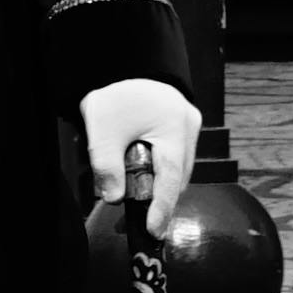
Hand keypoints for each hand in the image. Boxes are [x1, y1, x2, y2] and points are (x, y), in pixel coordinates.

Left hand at [83, 78, 202, 225]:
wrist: (122, 61)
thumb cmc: (113, 94)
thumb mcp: (102, 131)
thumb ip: (106, 166)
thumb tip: (114, 199)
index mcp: (172, 128)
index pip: (170, 178)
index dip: (162, 208)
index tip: (153, 231)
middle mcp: (188, 127)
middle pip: (178, 176)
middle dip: (162, 200)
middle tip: (146, 224)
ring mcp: (190, 124)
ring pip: (180, 167)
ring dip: (163, 185)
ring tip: (144, 203)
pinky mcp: (185, 123)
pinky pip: (178, 156)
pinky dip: (164, 170)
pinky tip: (148, 178)